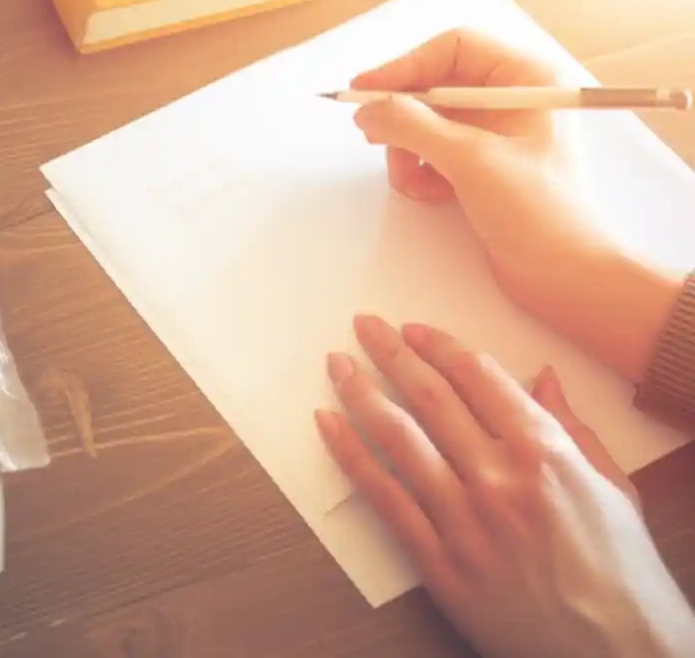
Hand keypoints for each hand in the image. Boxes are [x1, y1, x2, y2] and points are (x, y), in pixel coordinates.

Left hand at [317, 316, 694, 657]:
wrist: (613, 652)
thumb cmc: (622, 573)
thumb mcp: (614, 488)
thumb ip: (571, 427)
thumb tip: (540, 377)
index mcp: (545, 452)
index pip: (478, 377)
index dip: (438, 346)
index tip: (412, 330)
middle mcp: (498, 476)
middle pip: (429, 397)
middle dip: (389, 353)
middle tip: (363, 325)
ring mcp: (463, 518)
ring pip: (396, 438)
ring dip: (359, 393)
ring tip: (337, 366)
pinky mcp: (437, 559)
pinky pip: (382, 496)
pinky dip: (349, 455)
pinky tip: (327, 426)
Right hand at [350, 29, 681, 380]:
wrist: (563, 275)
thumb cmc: (538, 212)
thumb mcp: (471, 160)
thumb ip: (413, 126)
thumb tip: (367, 108)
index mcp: (526, 79)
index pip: (454, 49)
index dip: (405, 66)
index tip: (365, 89)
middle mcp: (511, 100)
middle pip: (435, 86)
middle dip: (404, 116)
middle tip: (373, 136)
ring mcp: (496, 135)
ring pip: (428, 123)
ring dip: (408, 151)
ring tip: (411, 180)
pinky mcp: (482, 168)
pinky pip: (433, 153)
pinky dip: (420, 171)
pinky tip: (428, 194)